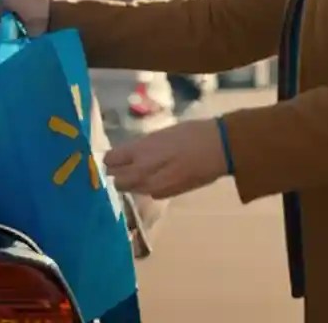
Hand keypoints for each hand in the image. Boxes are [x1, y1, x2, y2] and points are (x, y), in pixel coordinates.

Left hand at [103, 119, 227, 198]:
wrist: (217, 149)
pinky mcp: (166, 195)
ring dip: (131, 182)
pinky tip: (157, 177)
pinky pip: (147, 193)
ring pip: (130, 189)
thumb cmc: (190, 134)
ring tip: (143, 171)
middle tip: (124, 167)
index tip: (115, 157)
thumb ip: (141, 148)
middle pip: (117, 179)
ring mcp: (154, 186)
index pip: (110, 160)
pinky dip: (147, 187)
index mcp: (141, 150)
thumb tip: (126, 156)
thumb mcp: (160, 135)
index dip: (111, 159)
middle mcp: (143, 171)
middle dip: (118, 174)